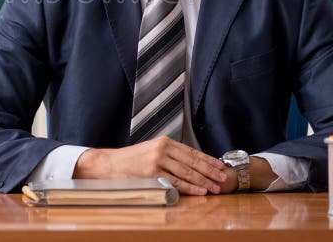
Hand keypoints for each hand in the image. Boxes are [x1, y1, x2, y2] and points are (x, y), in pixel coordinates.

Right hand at [72, 136, 228, 194]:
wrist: (109, 164)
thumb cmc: (130, 160)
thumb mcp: (150, 150)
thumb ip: (168, 154)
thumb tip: (189, 163)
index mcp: (164, 141)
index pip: (191, 151)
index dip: (207, 159)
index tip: (220, 166)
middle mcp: (162, 149)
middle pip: (192, 162)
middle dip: (210, 171)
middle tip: (223, 179)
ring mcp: (157, 161)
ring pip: (187, 173)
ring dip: (204, 182)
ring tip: (215, 188)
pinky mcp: (152, 174)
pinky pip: (176, 183)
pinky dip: (190, 188)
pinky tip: (200, 191)